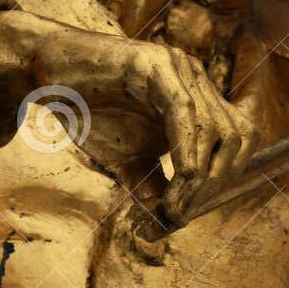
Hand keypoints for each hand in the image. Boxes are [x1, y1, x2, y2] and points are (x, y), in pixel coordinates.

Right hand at [0, 10, 260, 222]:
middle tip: (179, 213)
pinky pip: (184, 111)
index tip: (181, 216)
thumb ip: (156, 187)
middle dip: (218, 182)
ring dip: (199, 176)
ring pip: (215, 127)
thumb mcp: (131, 161)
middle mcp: (197, 80)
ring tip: (171, 207)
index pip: (238, 142)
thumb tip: (171, 223)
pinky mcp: (155, 64)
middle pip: (239, 135)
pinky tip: (180, 175)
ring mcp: (179, 69)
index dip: (222, 182)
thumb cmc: (91, 112)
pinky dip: (187, 148)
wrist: (49, 77)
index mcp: (200, 99)